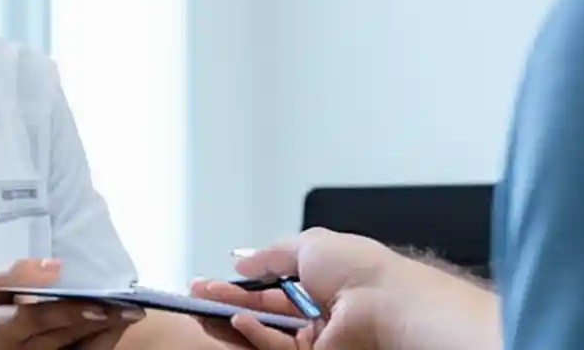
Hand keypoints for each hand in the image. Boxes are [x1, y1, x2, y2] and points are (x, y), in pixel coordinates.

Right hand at [0, 258, 145, 349]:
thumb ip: (15, 275)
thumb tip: (55, 266)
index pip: (36, 320)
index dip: (68, 313)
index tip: (98, 304)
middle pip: (63, 338)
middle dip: (99, 322)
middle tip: (131, 307)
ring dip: (105, 335)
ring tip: (129, 315)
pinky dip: (99, 343)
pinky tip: (115, 325)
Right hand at [191, 229, 499, 349]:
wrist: (387, 305)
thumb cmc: (361, 270)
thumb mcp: (308, 244)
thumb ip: (269, 254)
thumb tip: (240, 258)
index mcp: (322, 281)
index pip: (273, 284)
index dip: (242, 282)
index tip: (213, 278)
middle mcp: (318, 312)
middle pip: (263, 310)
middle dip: (226, 300)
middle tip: (196, 292)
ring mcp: (315, 339)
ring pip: (263, 332)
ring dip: (231, 317)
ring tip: (204, 305)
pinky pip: (275, 348)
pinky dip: (254, 333)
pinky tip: (238, 318)